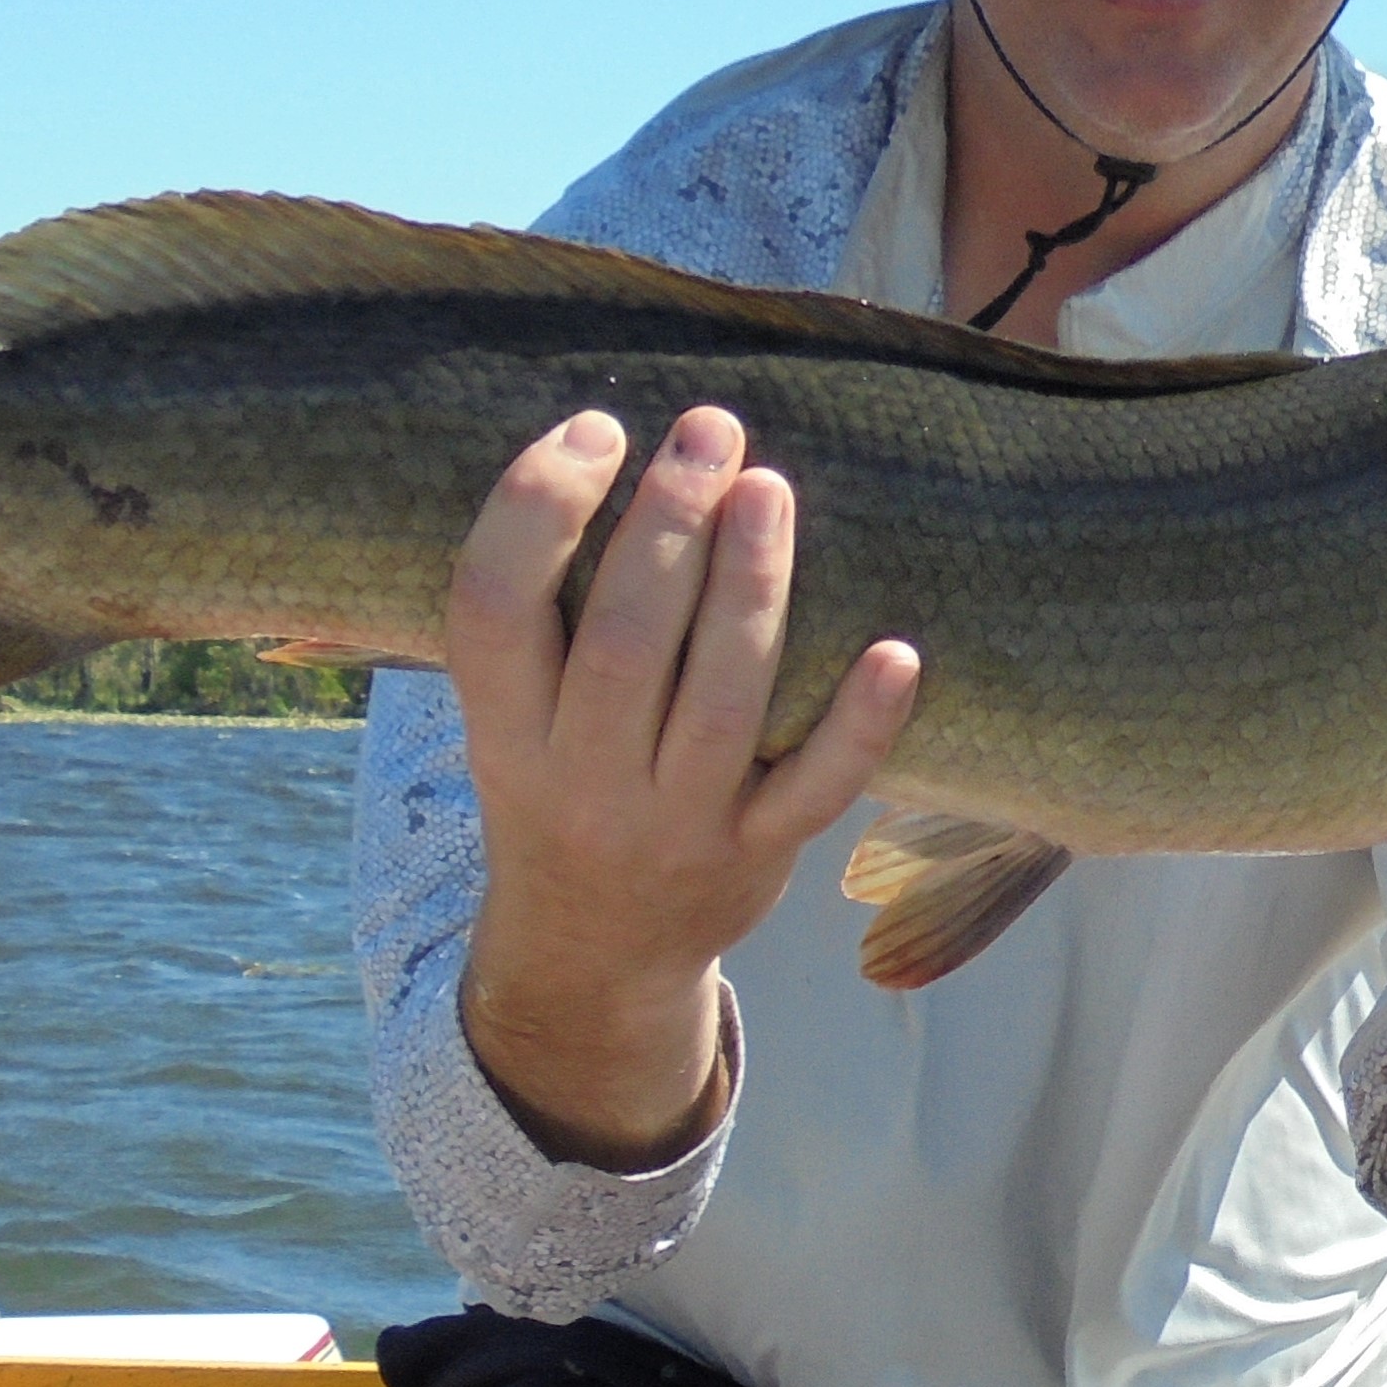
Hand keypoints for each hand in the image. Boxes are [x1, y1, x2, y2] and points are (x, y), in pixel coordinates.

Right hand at [448, 404, 919, 1168]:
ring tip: (769, 488)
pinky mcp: (756, 855)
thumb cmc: (560, 788)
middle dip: (668, 525)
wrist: (592, 958)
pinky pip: (814, 789)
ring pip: (719, 700)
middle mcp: (578, 781)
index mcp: (504, 731)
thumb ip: (545, 615)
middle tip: (710, 431)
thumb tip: (615, 441)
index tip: (598, 429)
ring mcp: (672, 825)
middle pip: (621, 641)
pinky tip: (895, 651)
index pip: (492, 607)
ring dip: (750, 588)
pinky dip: (859, 724)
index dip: (537, 508)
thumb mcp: (511, 720)